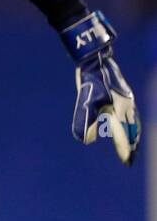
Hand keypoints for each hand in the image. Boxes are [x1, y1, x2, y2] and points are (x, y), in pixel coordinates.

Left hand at [73, 44, 140, 165]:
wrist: (97, 59)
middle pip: (132, 129)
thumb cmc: (91, 79)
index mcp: (120, 110)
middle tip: (131, 158)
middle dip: (132, 144)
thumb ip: (86, 120)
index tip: (126, 161)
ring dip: (134, 133)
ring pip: (133, 121)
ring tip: (134, 144)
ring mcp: (128, 99)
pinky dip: (132, 122)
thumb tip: (86, 140)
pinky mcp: (124, 94)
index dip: (124, 148)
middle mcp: (127, 106)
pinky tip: (129, 122)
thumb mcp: (87, 101)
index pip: (123, 134)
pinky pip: (131, 112)